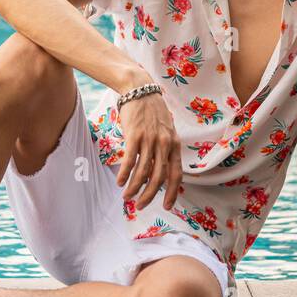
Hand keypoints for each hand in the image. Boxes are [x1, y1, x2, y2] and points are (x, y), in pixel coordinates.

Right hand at [115, 87, 182, 211]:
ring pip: (143, 172)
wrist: (139, 89)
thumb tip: (158, 169)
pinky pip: (130, 160)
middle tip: (140, 206)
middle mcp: (164, 144)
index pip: (176, 174)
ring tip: (127, 197)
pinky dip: (124, 174)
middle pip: (159, 178)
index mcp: (174, 144)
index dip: (172, 193)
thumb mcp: (165, 129)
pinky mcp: (135, 135)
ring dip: (134, 188)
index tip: (166, 206)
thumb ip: (165, 148)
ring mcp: (150, 140)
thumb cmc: (151, 111)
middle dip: (150, 196)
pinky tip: (119, 182)